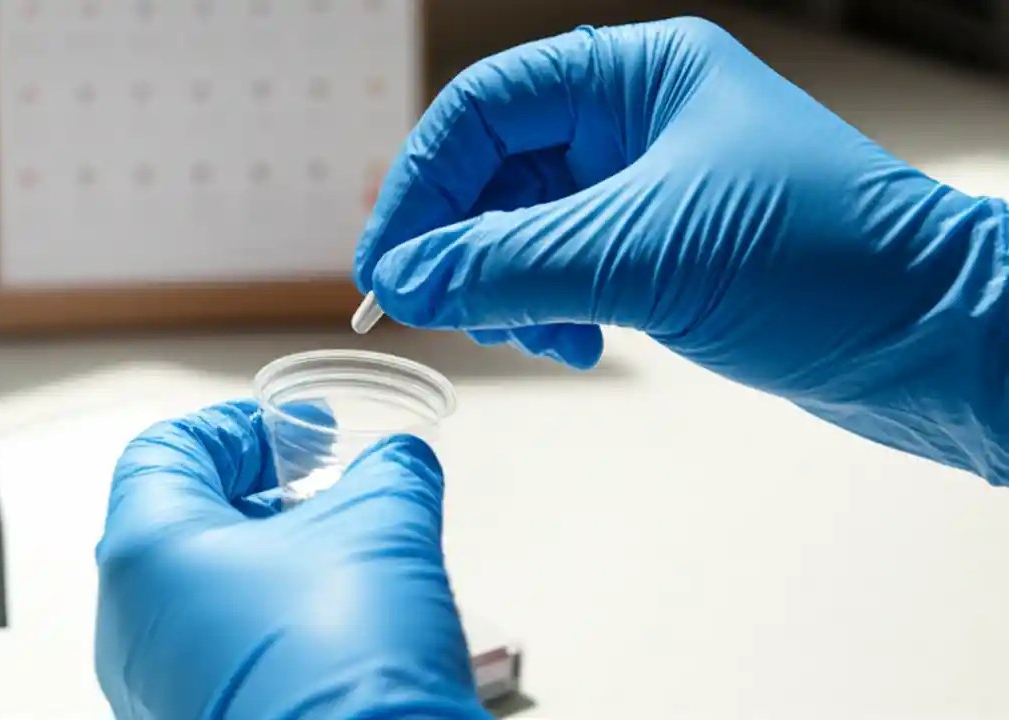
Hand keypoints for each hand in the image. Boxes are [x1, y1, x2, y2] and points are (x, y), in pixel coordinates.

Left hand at [94, 401, 485, 718]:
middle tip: (321, 480)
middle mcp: (130, 624)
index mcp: (147, 552)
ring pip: (196, 589)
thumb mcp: (385, 530)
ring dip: (265, 553)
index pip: (164, 450)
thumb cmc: (343, 664)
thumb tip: (401, 459)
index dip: (235, 424)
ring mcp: (155, 685)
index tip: (293, 426)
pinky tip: (333, 617)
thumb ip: (391, 472)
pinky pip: (213, 648)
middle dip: (257, 489)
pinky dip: (263, 614)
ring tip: (339, 548)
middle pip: (178, 518)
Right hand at [355, 17, 1008, 481]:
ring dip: (507, 288)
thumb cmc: (825, 262)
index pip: (486, 109)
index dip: (422, 185)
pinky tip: (577, 344)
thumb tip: (405, 280)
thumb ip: (507, 264)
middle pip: (497, 170)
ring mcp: (650, 185)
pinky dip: (550, 309)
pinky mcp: (664, 247)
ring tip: (536, 336)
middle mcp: (638, 120)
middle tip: (444, 311)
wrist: (935, 340)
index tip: (387, 264)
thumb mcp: (642, 254)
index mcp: (638, 77)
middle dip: (464, 246)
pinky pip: (566, 268)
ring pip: (525, 227)